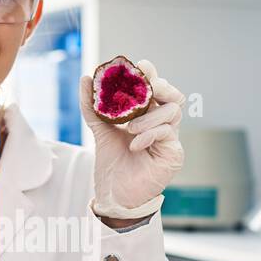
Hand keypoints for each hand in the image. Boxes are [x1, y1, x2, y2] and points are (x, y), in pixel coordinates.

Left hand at [80, 59, 184, 218]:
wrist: (114, 193)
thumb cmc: (112, 162)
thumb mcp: (99, 129)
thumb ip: (92, 105)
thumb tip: (86, 78)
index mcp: (148, 114)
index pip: (157, 87)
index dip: (152, 74)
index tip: (139, 67)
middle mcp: (162, 123)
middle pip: (174, 95)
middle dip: (160, 86)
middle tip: (144, 89)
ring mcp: (171, 138)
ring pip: (173, 111)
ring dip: (149, 116)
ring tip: (129, 129)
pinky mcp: (174, 153)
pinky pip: (167, 133)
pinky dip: (149, 134)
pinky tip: (134, 144)